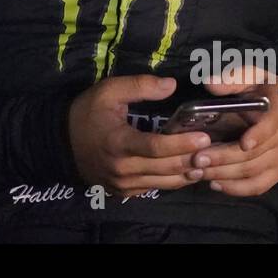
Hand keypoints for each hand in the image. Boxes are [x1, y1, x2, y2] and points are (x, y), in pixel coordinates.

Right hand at [68, 75, 211, 196]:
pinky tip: (188, 170)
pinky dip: (174, 180)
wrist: (60, 142)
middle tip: (216, 150)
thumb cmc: (86, 113)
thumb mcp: (108, 91)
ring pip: (164, 183)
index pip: (155, 147)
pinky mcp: (125, 192)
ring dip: (187, 173)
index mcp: (118, 142)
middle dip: (192, 159)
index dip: (181, 143)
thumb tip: (171, 85)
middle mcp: (122, 168)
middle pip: (165, 168)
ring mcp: (123, 184)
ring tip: (209, 161)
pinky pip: (155, 189)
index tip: (204, 136)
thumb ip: (140, 86)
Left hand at [189, 68, 277, 195]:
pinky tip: (215, 184)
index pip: (272, 126)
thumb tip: (209, 83)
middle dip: (225, 158)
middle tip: (197, 159)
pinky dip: (237, 189)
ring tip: (199, 172)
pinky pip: (258, 186)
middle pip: (254, 155)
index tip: (244, 142)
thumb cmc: (272, 92)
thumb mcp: (257, 76)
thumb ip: (235, 79)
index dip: (259, 135)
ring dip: (225, 175)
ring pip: (253, 172)